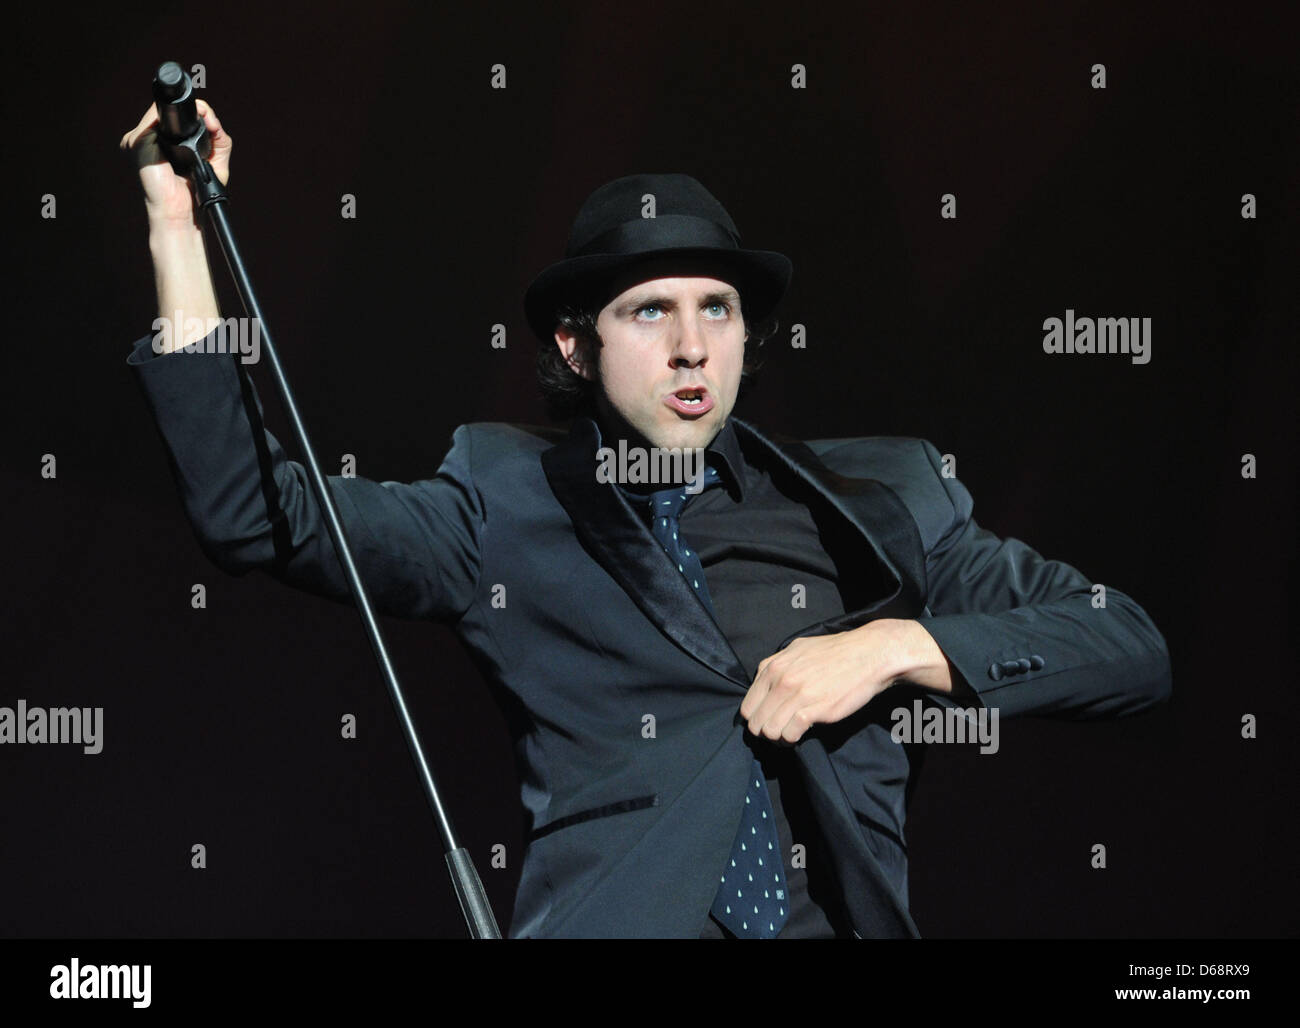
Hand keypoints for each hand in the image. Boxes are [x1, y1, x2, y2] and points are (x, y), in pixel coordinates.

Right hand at [120, 99, 231, 225]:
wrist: (181, 213)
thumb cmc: (194, 193)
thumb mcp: (214, 162)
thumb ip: (219, 139)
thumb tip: (211, 118)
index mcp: (161, 142)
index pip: (173, 116)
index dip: (194, 113)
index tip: (212, 120)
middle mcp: (148, 139)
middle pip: (167, 112)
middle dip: (193, 114)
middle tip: (211, 124)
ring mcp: (139, 140)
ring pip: (159, 112)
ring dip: (185, 115)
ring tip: (203, 126)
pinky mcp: (137, 143)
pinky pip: (152, 119)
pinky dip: (172, 118)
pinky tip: (186, 128)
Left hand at [740, 619, 955, 742]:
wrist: (870, 655)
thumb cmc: (837, 652)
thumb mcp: (799, 648)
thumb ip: (778, 664)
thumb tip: (764, 678)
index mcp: (773, 666)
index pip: (748, 705)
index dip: (756, 718)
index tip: (769, 721)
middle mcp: (780, 680)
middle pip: (755, 722)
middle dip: (764, 731)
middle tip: (779, 732)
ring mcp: (796, 695)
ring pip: (769, 731)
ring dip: (778, 739)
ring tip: (789, 736)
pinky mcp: (813, 710)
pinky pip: (789, 734)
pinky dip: (791, 740)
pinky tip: (799, 736)